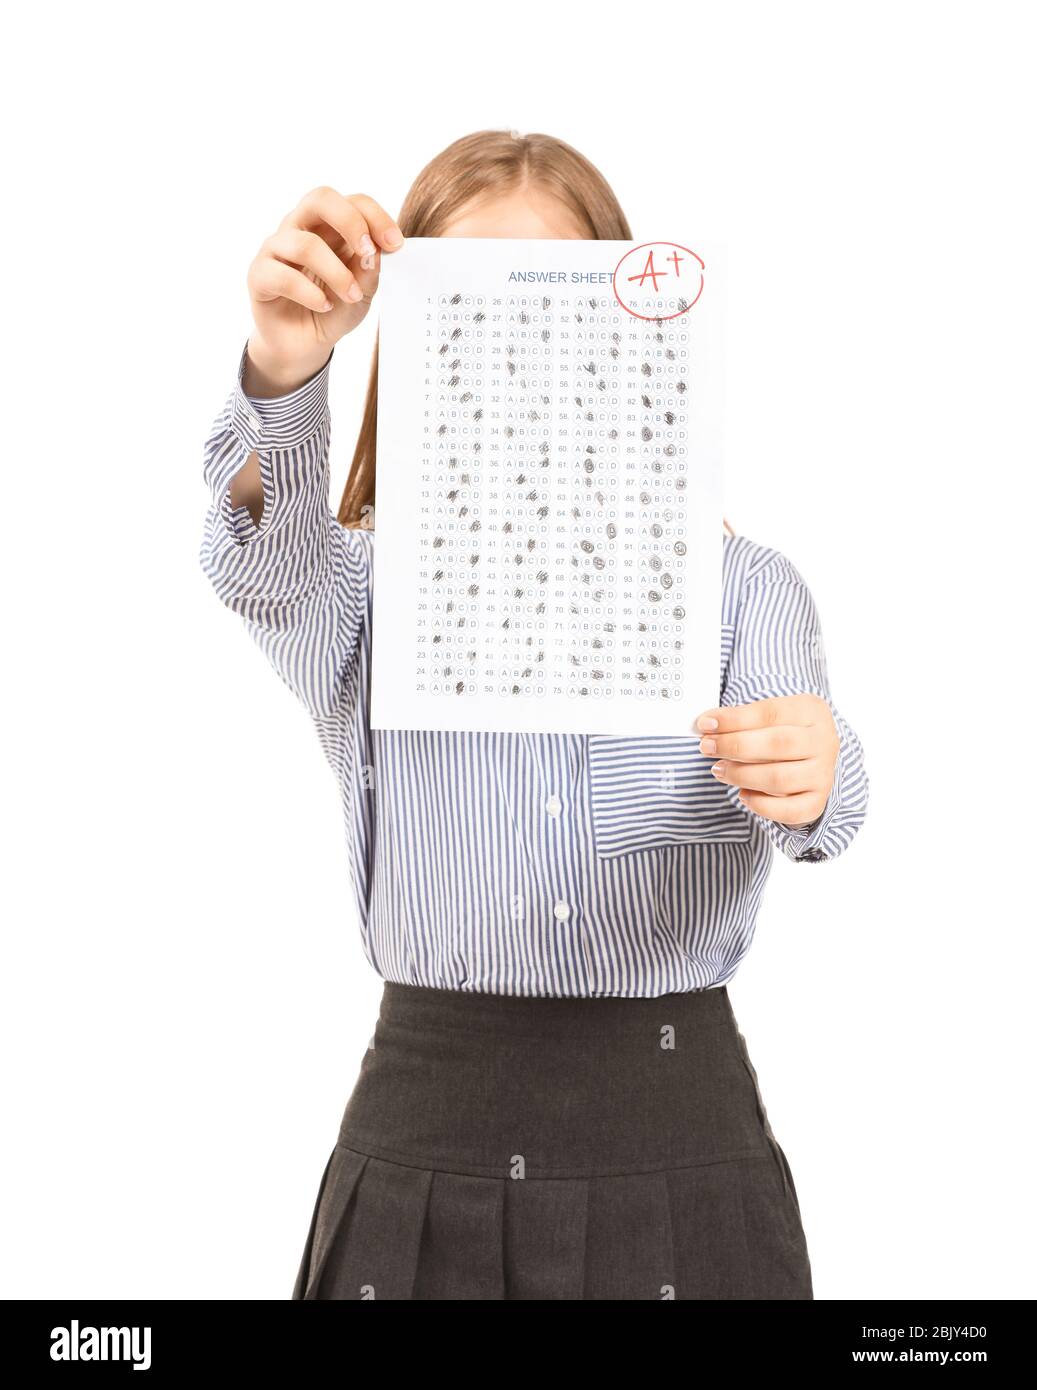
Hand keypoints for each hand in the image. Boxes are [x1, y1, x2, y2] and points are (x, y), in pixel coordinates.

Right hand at [244, 187, 403, 392]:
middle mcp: (301, 227)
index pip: (353, 201)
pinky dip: (308, 293)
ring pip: (305, 244)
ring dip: (336, 272)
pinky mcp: (259, 274)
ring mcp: (276, 248)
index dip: (376, 217)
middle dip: (350, 222)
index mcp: (330, 225)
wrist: (305, 344)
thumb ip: (369, 270)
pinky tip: (323, 306)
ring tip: (351, 296)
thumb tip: (375, 251)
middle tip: (368, 252)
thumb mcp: (362, 292)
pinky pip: (282, 275)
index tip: (396, 245)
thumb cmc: (333, 309)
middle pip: (321, 198)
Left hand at [693, 694, 839, 826]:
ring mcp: (823, 774)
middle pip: (778, 744)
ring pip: (780, 778)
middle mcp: (823, 741)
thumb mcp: (768, 716)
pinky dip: (761, 805)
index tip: (705, 724)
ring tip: (720, 770)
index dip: (734, 719)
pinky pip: (789, 810)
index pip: (770, 712)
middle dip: (735, 746)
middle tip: (708, 748)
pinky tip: (743, 795)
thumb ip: (742, 719)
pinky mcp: (817, 801)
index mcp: (810, 711)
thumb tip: (707, 725)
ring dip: (742, 775)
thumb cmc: (782, 732)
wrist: (811, 758)